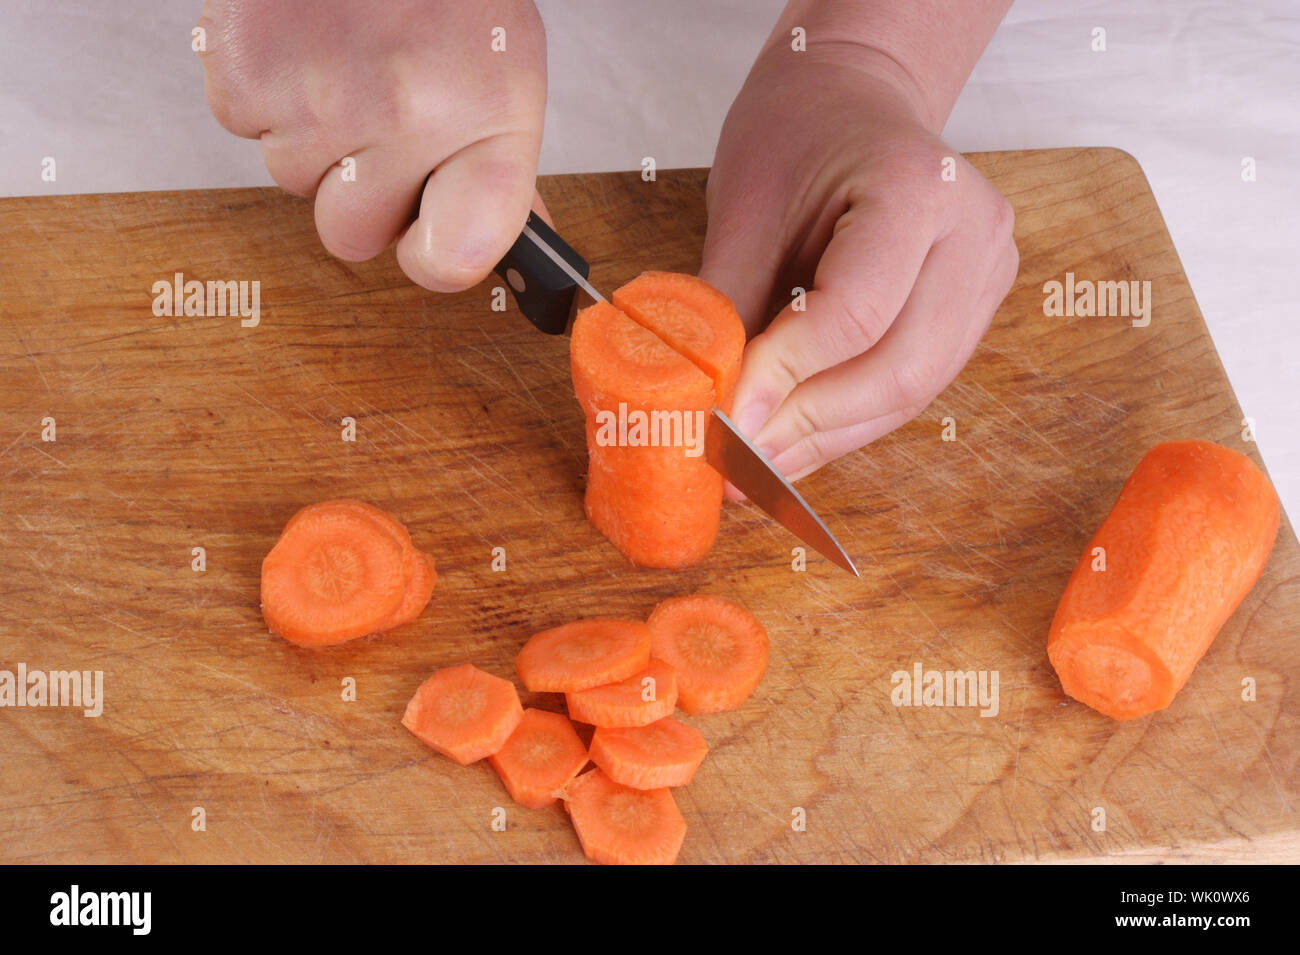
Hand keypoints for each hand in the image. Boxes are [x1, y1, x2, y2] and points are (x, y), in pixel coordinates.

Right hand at [197, 0, 547, 290]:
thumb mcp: (504, 73)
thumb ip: (500, 173)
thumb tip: (504, 253)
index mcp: (486, 123)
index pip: (455, 256)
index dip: (434, 258)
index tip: (431, 238)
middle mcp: (405, 116)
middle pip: (351, 235)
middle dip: (357, 190)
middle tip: (380, 114)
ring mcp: (319, 99)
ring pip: (291, 181)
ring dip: (310, 134)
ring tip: (343, 59)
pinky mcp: (245, 74)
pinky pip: (243, 127)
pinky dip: (264, 91)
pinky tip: (303, 41)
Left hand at [700, 42, 1018, 490]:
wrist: (854, 97)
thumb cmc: (798, 132)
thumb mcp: (744, 208)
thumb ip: (726, 307)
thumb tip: (698, 403)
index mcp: (918, 188)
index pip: (856, 312)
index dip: (789, 376)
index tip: (729, 419)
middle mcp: (974, 234)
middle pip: (898, 370)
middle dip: (809, 427)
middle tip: (738, 465)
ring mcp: (986, 276)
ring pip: (909, 392)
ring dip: (826, 438)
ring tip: (755, 470)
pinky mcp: (974, 310)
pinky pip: (910, 385)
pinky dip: (846, 421)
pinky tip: (793, 442)